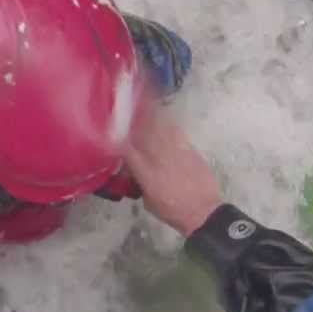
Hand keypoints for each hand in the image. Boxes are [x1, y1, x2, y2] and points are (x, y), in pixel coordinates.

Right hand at [123, 105, 222, 236]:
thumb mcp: (148, 200)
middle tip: (126, 103)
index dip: (116, 136)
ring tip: (144, 100)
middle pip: (143, 130)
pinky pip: (176, 131)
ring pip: (160, 126)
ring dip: (150, 113)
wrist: (203, 211)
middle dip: (133, 116)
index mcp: (145, 171)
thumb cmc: (172, 210)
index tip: (109, 126)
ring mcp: (176, 150)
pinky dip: (168, 123)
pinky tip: (164, 116)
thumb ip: (139, 182)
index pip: (125, 148)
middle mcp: (159, 156)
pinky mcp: (190, 149)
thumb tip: (134, 171)